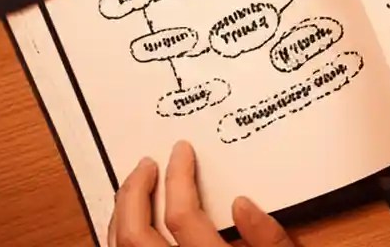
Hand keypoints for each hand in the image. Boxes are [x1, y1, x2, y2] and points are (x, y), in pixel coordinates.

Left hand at [108, 141, 293, 246]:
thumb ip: (270, 240)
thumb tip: (243, 203)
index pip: (181, 217)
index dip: (178, 178)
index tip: (181, 151)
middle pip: (135, 234)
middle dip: (135, 192)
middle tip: (146, 165)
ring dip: (122, 213)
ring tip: (134, 188)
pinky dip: (119, 236)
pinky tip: (129, 224)